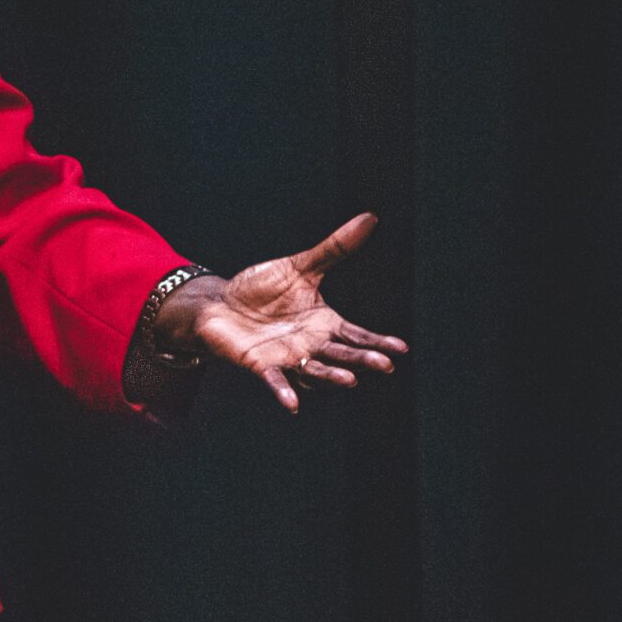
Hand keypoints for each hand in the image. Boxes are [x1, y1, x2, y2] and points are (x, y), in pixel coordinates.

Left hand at [163, 212, 409, 411]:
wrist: (220, 302)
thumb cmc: (261, 289)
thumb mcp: (300, 266)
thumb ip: (334, 248)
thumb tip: (370, 218)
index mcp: (324, 324)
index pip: (357, 336)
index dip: (378, 343)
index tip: (401, 349)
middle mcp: (311, 345)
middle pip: (342, 355)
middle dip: (362, 360)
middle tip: (384, 365)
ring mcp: (287, 357)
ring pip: (315, 371)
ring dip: (331, 377)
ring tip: (351, 380)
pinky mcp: (260, 364)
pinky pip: (275, 380)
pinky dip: (284, 391)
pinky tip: (293, 404)